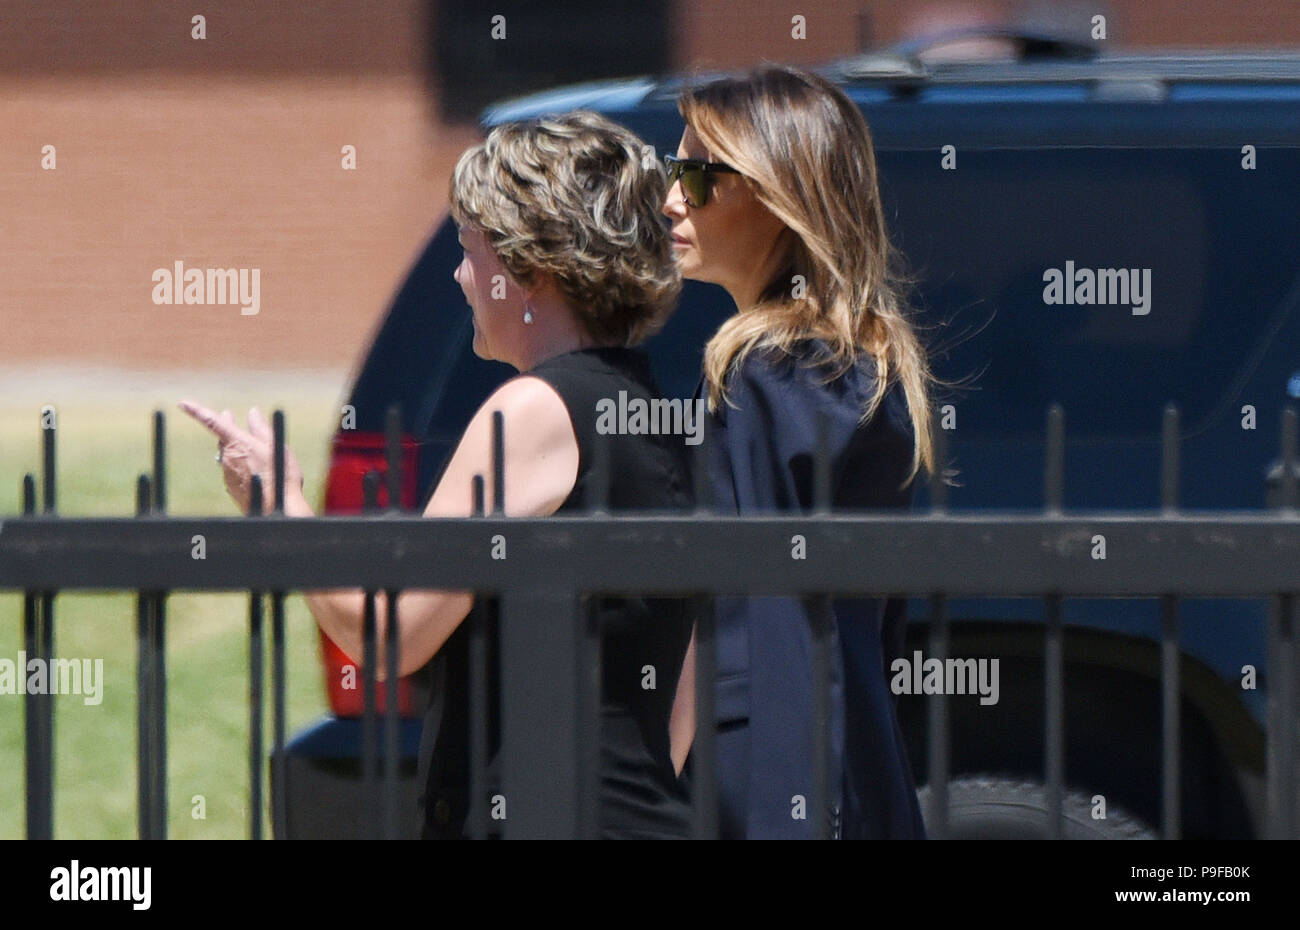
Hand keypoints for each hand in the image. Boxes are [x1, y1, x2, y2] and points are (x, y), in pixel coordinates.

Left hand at [178, 400, 304, 514]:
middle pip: (222, 438)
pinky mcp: (230, 487)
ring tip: (251, 447)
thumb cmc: (280, 475)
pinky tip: (254, 470)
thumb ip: (261, 428)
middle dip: (225, 427)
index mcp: (237, 443)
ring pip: (228, 455)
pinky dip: (240, 465)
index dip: (196, 411)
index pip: (213, 422)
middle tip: (229, 416)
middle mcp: (227, 457)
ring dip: (236, 448)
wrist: (277, 508)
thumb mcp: (276, 446)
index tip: (182, 403)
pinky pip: (232, 470)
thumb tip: (253, 413)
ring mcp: (227, 473)